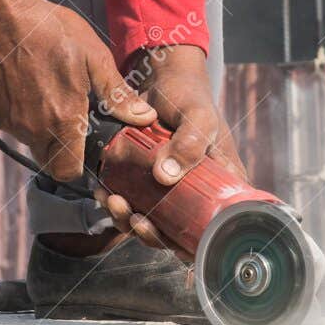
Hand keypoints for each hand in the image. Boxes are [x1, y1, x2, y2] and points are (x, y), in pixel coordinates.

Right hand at [0, 0, 154, 180]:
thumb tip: (144, 117)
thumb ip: (117, 95)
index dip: (79, 166)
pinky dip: (21, 116)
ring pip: (30, 142)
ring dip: (42, 129)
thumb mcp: (94, 58)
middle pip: (50, 161)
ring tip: (49, 95)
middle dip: (62, 150)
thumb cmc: (52, 32)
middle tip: (70, 121)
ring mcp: (9, 122)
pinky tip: (28, 88)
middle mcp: (33, 129)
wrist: (2, 15)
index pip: (69, 171)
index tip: (85, 149)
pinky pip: (12, 126)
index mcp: (63, 120)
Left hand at [94, 44, 247, 254]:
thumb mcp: (198, 116)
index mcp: (221, 185)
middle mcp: (196, 193)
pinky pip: (131, 203)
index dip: (195, 246)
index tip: (171, 241)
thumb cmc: (190, 97)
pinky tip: (103, 191)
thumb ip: (189, 143)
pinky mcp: (144, 182)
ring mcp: (169, 190)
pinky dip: (116, 203)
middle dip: (153, 234)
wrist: (161, 78)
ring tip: (114, 201)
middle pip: (179, 234)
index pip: (216, 228)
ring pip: (152, 222)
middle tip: (135, 218)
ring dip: (129, 220)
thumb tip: (165, 177)